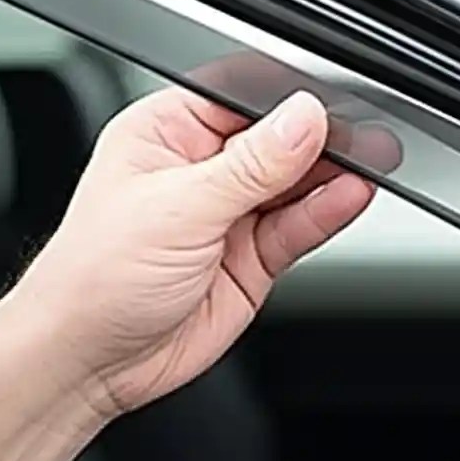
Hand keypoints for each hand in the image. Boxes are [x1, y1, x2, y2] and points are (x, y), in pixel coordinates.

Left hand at [12, 86, 400, 416]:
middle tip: (361, 139)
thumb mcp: (178, 208)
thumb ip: (250, 166)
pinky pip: (300, 226)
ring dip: (331, 177)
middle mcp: (201, 171)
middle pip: (277, 141)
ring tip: (368, 166)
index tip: (324, 108)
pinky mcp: (253, 258)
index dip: (284, 101)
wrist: (91, 361)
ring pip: (296, 185)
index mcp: (165, 134)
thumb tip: (302, 120)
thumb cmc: (96, 278)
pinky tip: (351, 197)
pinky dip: (328, 213)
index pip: (240, 99)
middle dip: (318, 140)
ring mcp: (230, 216)